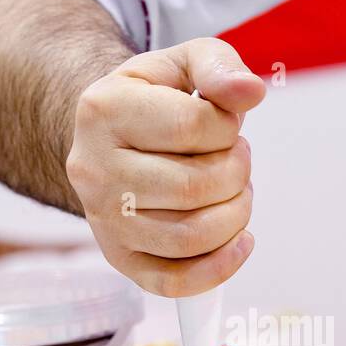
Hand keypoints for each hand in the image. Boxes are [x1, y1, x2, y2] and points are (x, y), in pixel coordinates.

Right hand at [66, 37, 265, 296]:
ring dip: (235, 215)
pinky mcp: (119, 258)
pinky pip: (175, 282)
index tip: (225, 123)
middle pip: (195, 187)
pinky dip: (220, 267)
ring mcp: (103, 220)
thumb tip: (251, 92)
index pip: (192, 126)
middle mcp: (94, 169)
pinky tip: (240, 240)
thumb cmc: (154, 99)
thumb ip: (219, 66)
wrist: (108, 137)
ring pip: (191, 237)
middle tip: (236, 159)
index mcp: (103, 110)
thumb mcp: (183, 63)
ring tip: (234, 191)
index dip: (228, 127)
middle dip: (237, 173)